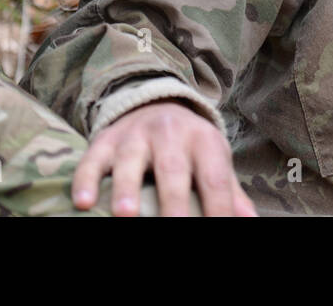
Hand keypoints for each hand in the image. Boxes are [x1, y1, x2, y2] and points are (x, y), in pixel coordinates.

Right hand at [72, 100, 255, 216]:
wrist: (155, 102)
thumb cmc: (189, 146)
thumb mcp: (213, 159)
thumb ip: (229, 191)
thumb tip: (250, 220)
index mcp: (204, 141)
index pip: (215, 178)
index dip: (219, 207)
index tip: (218, 229)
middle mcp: (171, 133)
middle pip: (173, 168)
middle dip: (173, 199)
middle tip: (173, 224)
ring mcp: (136, 135)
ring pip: (130, 160)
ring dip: (127, 188)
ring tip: (125, 214)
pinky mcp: (106, 139)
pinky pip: (93, 158)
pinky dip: (86, 179)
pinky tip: (83, 201)